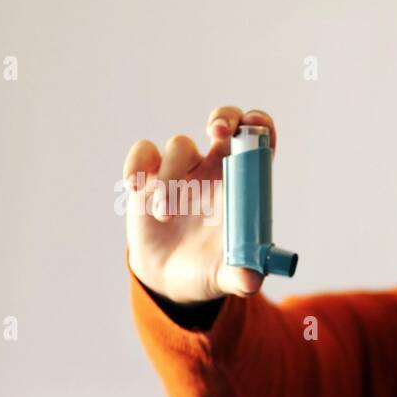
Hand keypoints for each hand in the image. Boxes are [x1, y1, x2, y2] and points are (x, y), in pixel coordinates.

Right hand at [122, 106, 276, 303]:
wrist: (174, 279)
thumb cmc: (212, 268)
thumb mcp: (229, 276)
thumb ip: (242, 275)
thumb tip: (250, 279)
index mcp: (244, 183)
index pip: (259, 141)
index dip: (259, 126)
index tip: (254, 128)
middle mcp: (215, 168)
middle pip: (225, 122)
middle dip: (224, 117)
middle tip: (217, 130)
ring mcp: (182, 168)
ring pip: (180, 145)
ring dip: (173, 177)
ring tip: (167, 214)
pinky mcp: (149, 175)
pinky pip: (143, 153)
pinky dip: (138, 164)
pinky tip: (136, 187)